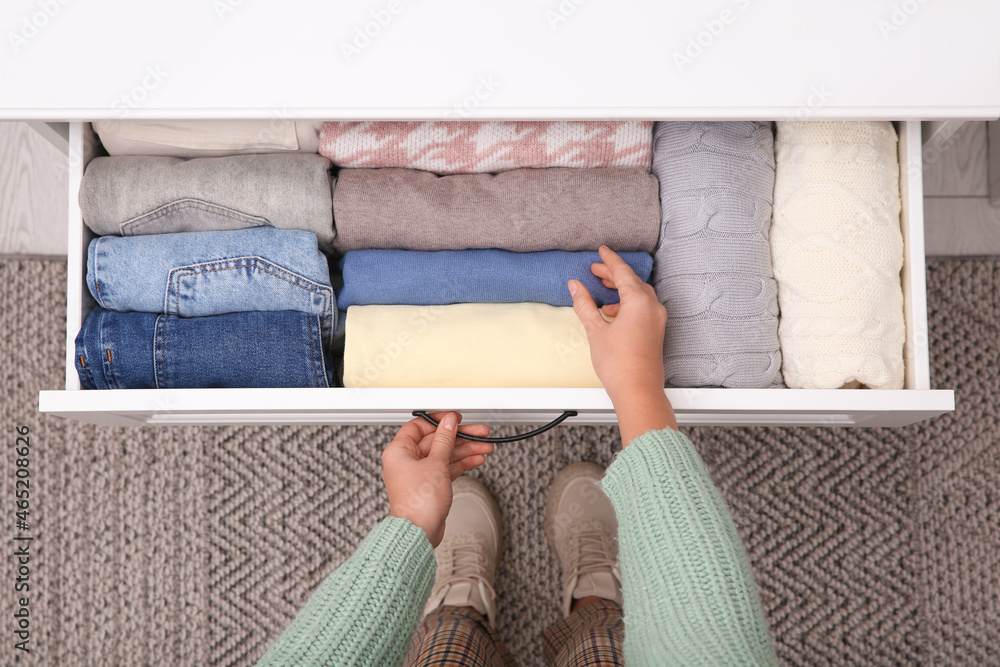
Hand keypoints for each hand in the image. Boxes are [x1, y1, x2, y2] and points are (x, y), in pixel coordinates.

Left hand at [382, 412, 492, 546]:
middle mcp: (406, 461)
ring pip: (445, 454)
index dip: (439, 421)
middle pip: (436, 440)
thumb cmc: (418, 503)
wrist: (420, 532)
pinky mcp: (429, 485)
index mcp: (399, 451)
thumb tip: (449, 424)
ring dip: (465, 450)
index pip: (419, 426)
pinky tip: (476, 459)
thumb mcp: (436, 464)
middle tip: (478, 433)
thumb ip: (444, 441)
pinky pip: (446, 468)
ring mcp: (419, 474)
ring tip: (484, 446)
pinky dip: (461, 463)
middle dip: (460, 437)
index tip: (455, 419)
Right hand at [569, 246, 677, 440]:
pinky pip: (642, 308)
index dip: (609, 260)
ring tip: (600, 292)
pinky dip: (626, 304)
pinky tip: (611, 314)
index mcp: (639, 301)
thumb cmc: (620, 364)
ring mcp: (657, 320)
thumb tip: (575, 287)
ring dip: (620, 290)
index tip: (602, 250)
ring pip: (638, 295)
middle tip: (596, 269)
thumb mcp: (596, 330)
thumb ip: (585, 305)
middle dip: (613, 274)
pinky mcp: (656, 331)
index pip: (622, 272)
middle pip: (632, 281)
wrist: (638, 391)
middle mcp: (652, 307)